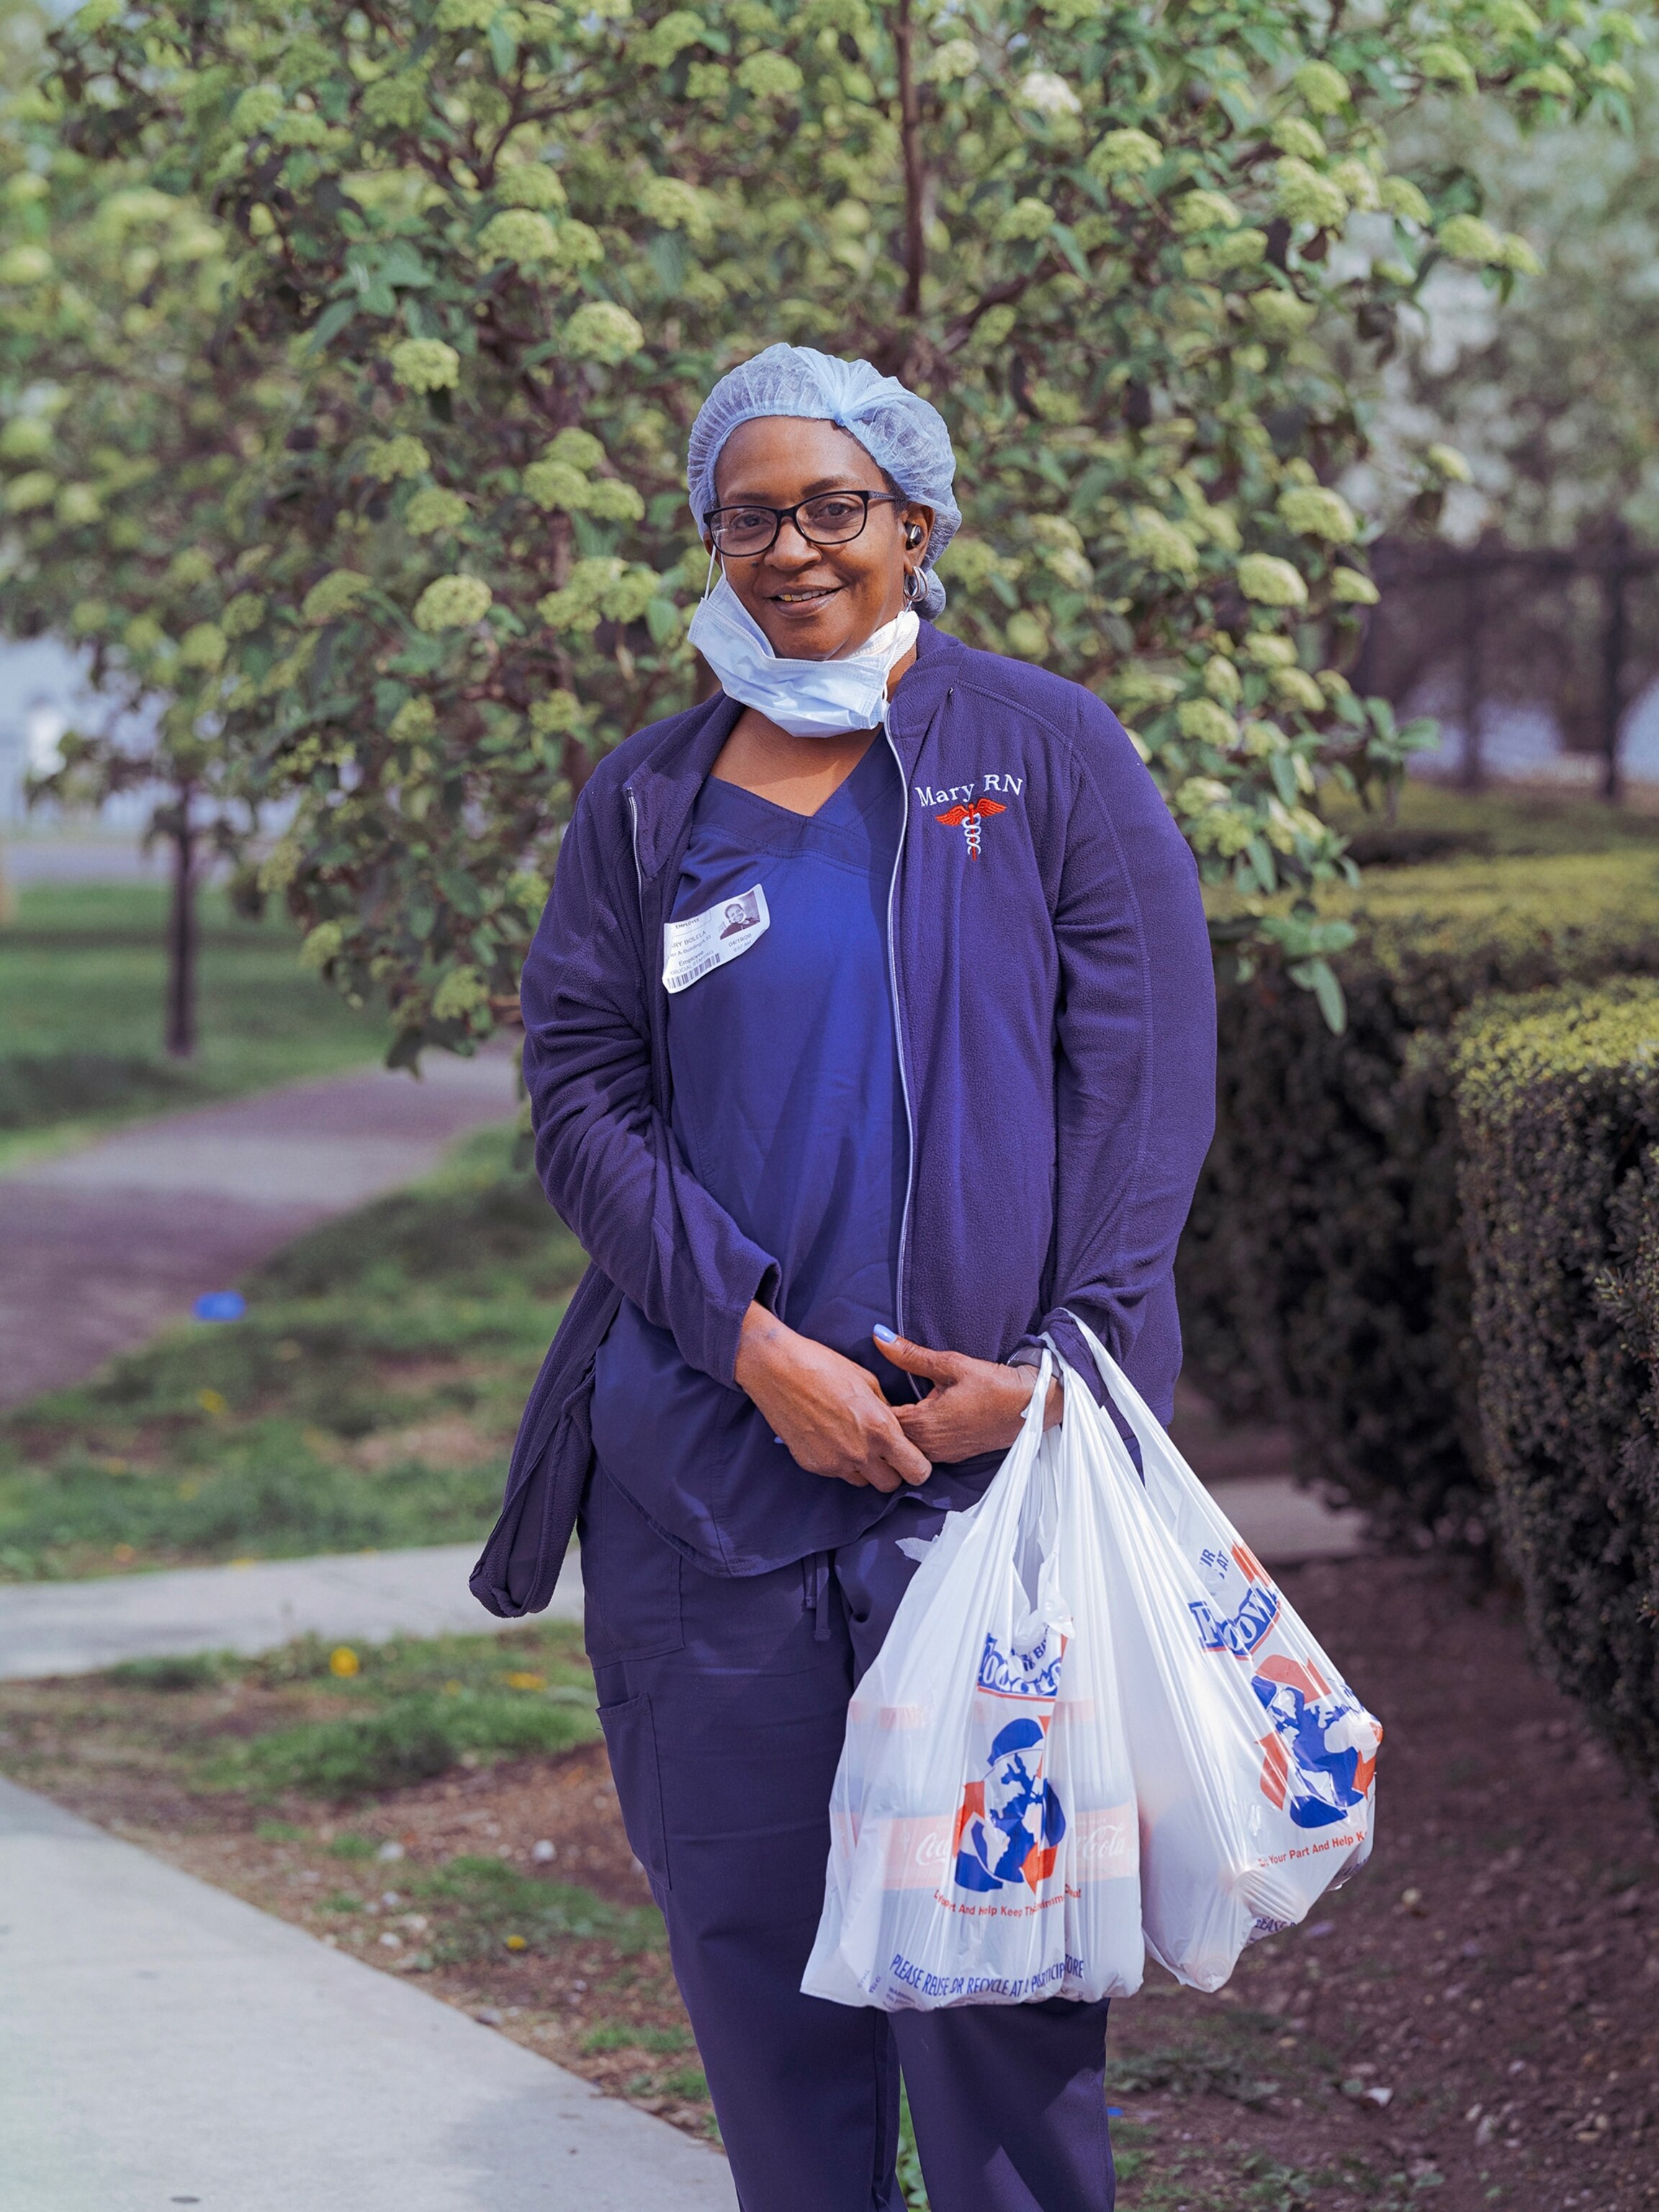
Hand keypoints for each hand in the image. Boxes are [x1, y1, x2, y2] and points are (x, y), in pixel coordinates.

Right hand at [734, 1304, 931, 1491]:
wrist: (776, 1369)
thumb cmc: (823, 1366)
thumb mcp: (868, 1381)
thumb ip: (886, 1411)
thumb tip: (897, 1427)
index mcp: (881, 1429)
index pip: (917, 1471)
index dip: (918, 1465)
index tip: (912, 1455)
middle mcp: (860, 1453)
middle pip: (891, 1485)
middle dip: (893, 1471)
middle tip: (886, 1452)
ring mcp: (834, 1463)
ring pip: (863, 1482)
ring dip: (866, 1469)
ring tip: (855, 1441)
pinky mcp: (813, 1465)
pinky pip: (837, 1473)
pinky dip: (840, 1462)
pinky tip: (831, 1437)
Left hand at [875, 1328, 1062, 1464]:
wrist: (1034, 1407)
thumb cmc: (995, 1385)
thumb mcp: (951, 1364)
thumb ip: (911, 1355)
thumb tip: (878, 1337)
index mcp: (924, 1425)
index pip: (881, 1422)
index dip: (869, 1406)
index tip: (864, 1390)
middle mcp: (930, 1448)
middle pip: (891, 1438)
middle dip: (880, 1419)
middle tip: (872, 1398)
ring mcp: (943, 1455)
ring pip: (907, 1446)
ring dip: (899, 1430)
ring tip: (891, 1407)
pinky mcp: (954, 1456)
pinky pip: (924, 1450)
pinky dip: (915, 1436)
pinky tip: (917, 1418)